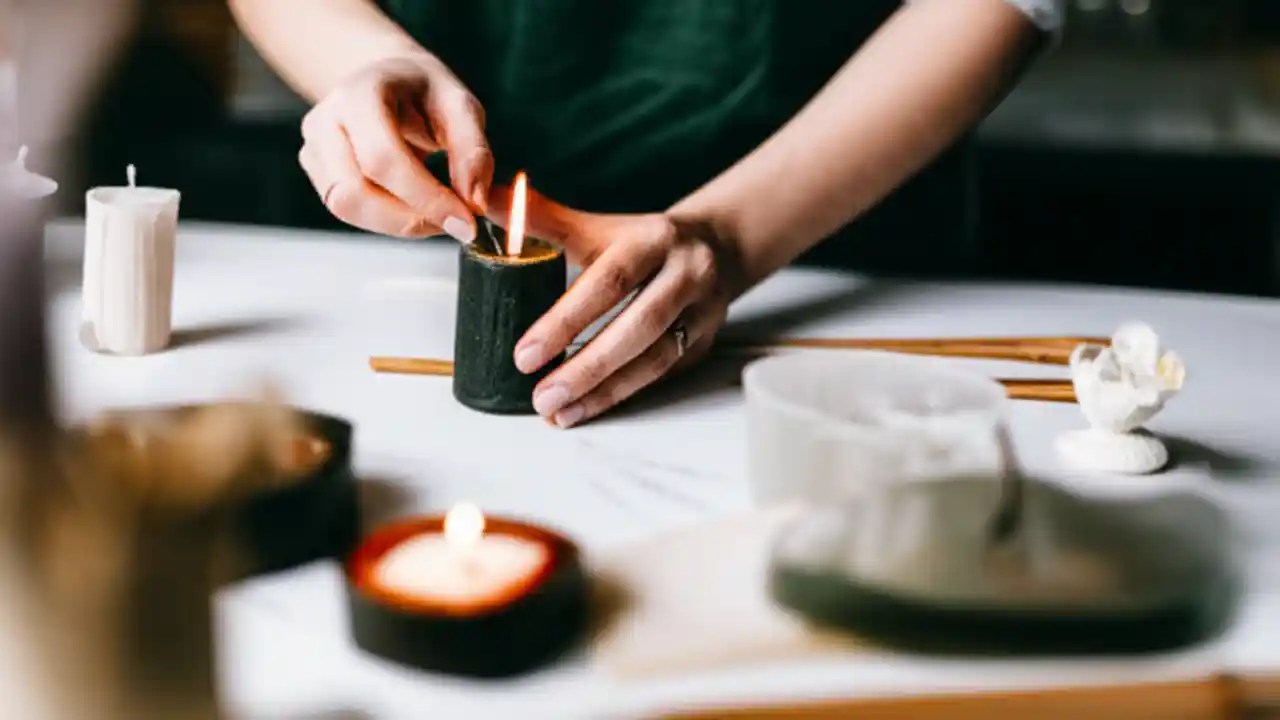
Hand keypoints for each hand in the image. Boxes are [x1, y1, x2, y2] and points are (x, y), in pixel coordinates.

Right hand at [298, 54, 492, 241]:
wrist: (386, 79)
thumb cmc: (423, 92)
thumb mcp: (460, 106)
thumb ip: (473, 151)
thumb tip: (473, 201)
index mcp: (360, 93)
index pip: (383, 158)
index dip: (426, 198)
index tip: (465, 221)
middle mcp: (326, 119)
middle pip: (355, 192)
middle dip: (412, 218)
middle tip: (454, 222)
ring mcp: (314, 147)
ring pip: (347, 208)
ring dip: (400, 224)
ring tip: (436, 213)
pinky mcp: (316, 172)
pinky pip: (348, 212)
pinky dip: (387, 220)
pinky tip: (413, 206)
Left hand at [488, 187, 745, 427]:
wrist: (714, 247)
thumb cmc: (641, 242)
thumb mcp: (595, 226)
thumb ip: (541, 219)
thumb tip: (479, 201)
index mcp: (651, 240)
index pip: (610, 281)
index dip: (566, 320)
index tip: (526, 354)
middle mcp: (685, 274)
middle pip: (639, 327)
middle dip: (587, 367)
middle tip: (542, 395)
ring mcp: (702, 311)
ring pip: (656, 359)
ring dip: (605, 392)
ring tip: (559, 412)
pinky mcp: (704, 342)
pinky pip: (663, 375)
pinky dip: (623, 395)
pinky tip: (588, 408)